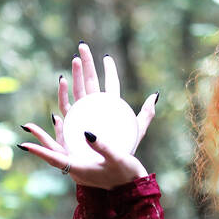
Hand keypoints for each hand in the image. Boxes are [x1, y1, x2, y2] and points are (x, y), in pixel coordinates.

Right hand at [18, 42, 158, 190]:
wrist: (107, 171)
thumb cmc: (122, 152)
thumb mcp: (137, 132)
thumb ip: (146, 114)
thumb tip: (155, 94)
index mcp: (109, 108)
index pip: (109, 85)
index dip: (109, 71)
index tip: (107, 57)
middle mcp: (93, 110)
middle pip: (89, 84)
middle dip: (85, 65)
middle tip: (82, 47)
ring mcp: (81, 117)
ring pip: (76, 93)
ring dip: (74, 78)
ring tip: (74, 63)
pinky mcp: (71, 127)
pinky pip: (66, 109)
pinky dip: (63, 95)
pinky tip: (62, 83)